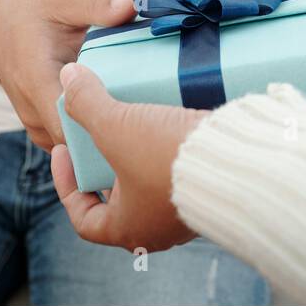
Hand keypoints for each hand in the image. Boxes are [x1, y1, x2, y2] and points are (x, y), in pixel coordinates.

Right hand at [0, 0, 135, 150]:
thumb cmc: (32, 15)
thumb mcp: (63, 0)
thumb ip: (97, 3)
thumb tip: (132, 3)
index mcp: (37, 81)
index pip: (70, 122)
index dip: (105, 125)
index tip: (141, 114)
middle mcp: (35, 113)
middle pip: (78, 143)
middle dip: (115, 135)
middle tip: (154, 117)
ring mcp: (39, 127)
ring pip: (77, 148)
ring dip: (107, 138)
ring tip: (144, 120)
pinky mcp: (47, 132)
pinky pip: (73, 145)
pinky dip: (97, 137)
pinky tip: (125, 121)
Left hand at [51, 63, 202, 252]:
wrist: (240, 161)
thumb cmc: (167, 157)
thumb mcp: (117, 126)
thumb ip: (87, 102)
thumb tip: (67, 76)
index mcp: (128, 228)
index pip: (84, 220)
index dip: (66, 185)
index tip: (65, 151)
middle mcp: (158, 229)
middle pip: (119, 200)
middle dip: (106, 166)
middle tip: (102, 132)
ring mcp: (188, 212)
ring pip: (153, 187)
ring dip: (141, 157)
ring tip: (137, 121)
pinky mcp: (214, 190)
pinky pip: (183, 175)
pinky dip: (171, 153)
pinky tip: (172, 123)